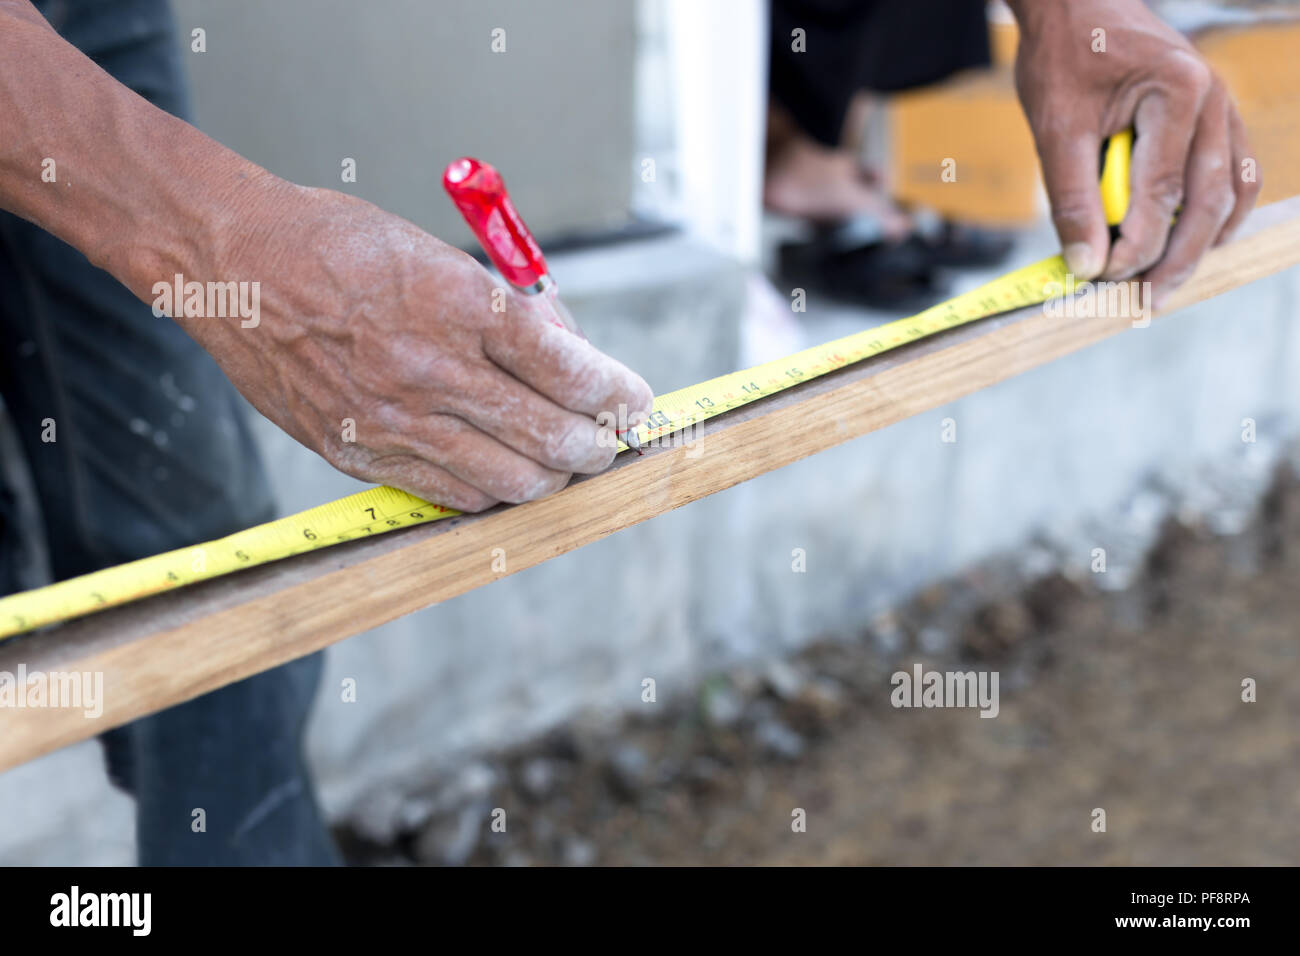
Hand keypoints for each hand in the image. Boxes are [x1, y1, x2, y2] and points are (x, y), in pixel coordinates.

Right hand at [189, 180, 652, 511]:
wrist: (235, 269)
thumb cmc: (340, 248)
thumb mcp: (440, 256)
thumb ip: (510, 314)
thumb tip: (572, 360)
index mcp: (462, 304)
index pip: (571, 371)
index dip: (619, 394)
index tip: (635, 400)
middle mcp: (432, 370)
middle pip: (554, 439)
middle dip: (600, 445)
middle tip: (609, 438)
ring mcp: (395, 421)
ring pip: (514, 482)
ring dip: (555, 476)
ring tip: (565, 460)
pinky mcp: (361, 455)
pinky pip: (456, 496)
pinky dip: (496, 489)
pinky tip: (503, 469)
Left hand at [1008, 0, 1259, 305]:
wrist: (1075, 8)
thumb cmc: (1064, 58)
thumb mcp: (1055, 128)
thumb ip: (1072, 198)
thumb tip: (1086, 265)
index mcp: (1179, 93)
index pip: (1162, 194)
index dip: (1135, 247)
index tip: (1102, 281)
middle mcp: (1214, 101)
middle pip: (1208, 201)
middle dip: (1176, 260)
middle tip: (1145, 304)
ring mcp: (1221, 110)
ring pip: (1229, 192)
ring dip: (1201, 244)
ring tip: (1165, 285)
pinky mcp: (1215, 120)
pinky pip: (1232, 176)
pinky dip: (1214, 215)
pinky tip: (1189, 245)